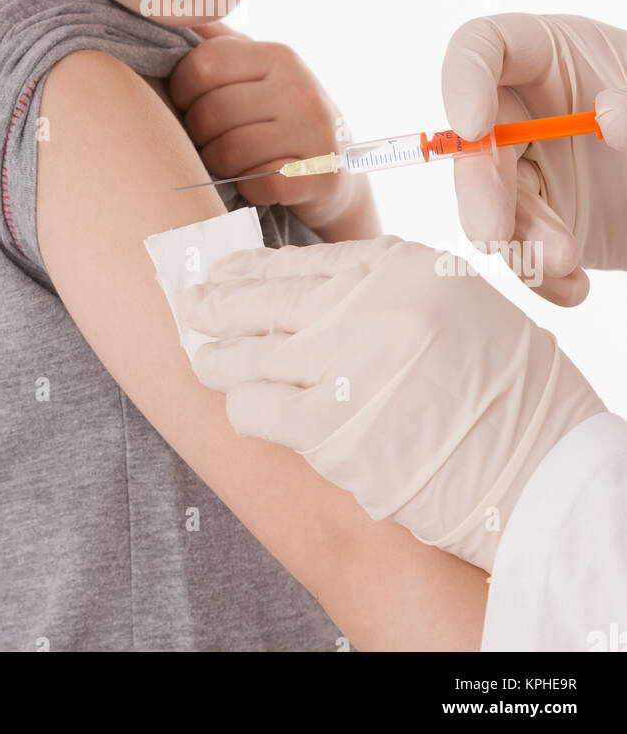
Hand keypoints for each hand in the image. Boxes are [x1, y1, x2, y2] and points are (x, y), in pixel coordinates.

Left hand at [168, 21, 378, 238]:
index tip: (191, 105)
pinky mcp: (321, 175)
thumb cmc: (278, 119)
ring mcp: (315, 131)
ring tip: (230, 163)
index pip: (204, 64)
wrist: (336, 172)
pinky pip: (258, 185)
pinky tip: (256, 184)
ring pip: (230, 152)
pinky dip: (248, 190)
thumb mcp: (255, 73)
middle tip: (209, 143)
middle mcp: (299, 87)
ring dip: (219, 167)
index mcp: (277, 56)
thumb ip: (216, 43)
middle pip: (211, 113)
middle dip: (199, 136)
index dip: (182, 91)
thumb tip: (167, 3)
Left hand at [175, 236, 605, 574]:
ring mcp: (348, 365)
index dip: (251, 269)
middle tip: (188, 307)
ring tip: (201, 357)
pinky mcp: (333, 430)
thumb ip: (383, 291)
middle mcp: (369, 306)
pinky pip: (258, 411)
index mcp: (399, 267)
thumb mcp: (455, 303)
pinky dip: (243, 407)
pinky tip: (240, 407)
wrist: (544, 471)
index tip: (220, 272)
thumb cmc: (507, 390)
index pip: (301, 262)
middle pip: (264, 300)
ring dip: (216, 358)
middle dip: (216, 304)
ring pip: (248, 355)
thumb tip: (304, 290)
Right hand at [441, 14, 626, 305]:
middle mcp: (529, 110)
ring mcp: (533, 167)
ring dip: (517, 242)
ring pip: (492, 204)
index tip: (472, 127)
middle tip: (493, 233)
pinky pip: (520, 250)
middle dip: (478, 190)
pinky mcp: (545, 220)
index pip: (484, 47)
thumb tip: (607, 114)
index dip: (465, 81)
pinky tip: (572, 287)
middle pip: (476, 140)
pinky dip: (540, 276)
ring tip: (564, 261)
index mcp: (551, 55)